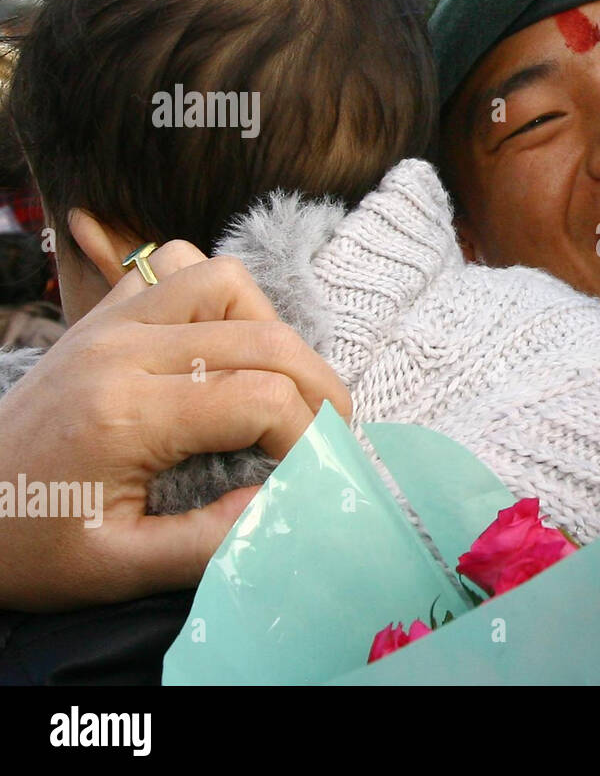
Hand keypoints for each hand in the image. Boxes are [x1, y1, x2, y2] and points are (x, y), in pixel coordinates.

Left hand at [0, 240, 351, 610]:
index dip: (311, 437)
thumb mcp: (119, 568)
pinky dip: (217, 297)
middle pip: (261, 336)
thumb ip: (209, 542)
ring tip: (278, 383)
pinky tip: (223, 346)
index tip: (320, 474)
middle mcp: (120, 350)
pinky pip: (175, 267)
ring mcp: (107, 323)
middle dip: (317, 386)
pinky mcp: (100, 316)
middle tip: (330, 434)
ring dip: (270, 328)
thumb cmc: (31, 546)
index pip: (261, 398)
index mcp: (125, 414)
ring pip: (224, 280)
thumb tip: (284, 501)